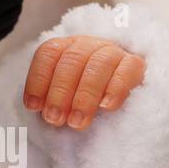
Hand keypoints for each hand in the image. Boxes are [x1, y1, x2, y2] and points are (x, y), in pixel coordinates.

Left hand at [22, 35, 145, 128]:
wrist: (118, 97)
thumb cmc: (83, 100)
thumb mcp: (63, 98)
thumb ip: (51, 100)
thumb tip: (39, 112)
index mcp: (66, 48)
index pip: (49, 54)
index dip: (39, 79)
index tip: (34, 107)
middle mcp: (88, 45)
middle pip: (73, 59)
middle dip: (60, 92)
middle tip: (55, 119)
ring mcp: (113, 52)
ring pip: (99, 64)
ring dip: (85, 95)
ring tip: (77, 122)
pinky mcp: (135, 64)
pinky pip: (127, 69)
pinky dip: (115, 88)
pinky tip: (106, 107)